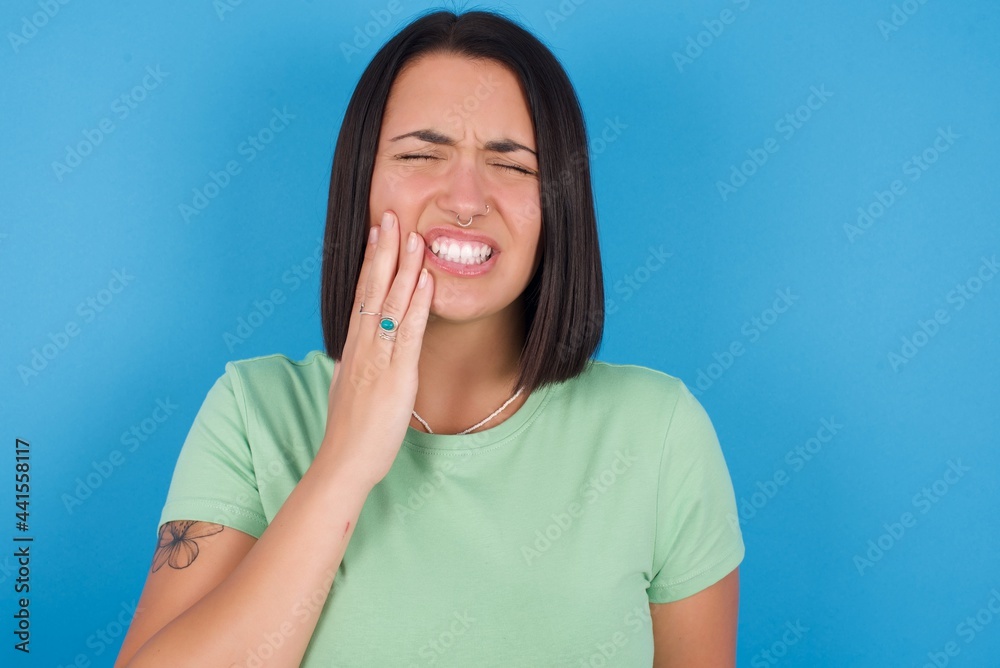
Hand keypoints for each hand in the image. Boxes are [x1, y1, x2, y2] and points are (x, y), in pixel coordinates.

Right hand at [320, 210, 432, 489]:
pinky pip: (408, 331)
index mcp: (354, 346)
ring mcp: (378, 358)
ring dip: (402, 265)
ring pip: (390, 302)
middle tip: (389, 214)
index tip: (377, 232)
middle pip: (372, 287)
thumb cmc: (351, 430)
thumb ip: (360, 363)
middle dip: (383, 249)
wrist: (344, 461)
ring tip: (412, 233)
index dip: (371, 261)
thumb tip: (362, 351)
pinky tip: (423, 279)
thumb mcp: (352, 386)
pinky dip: (416, 303)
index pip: (363, 293)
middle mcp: (363, 345)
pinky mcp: (396, 375)